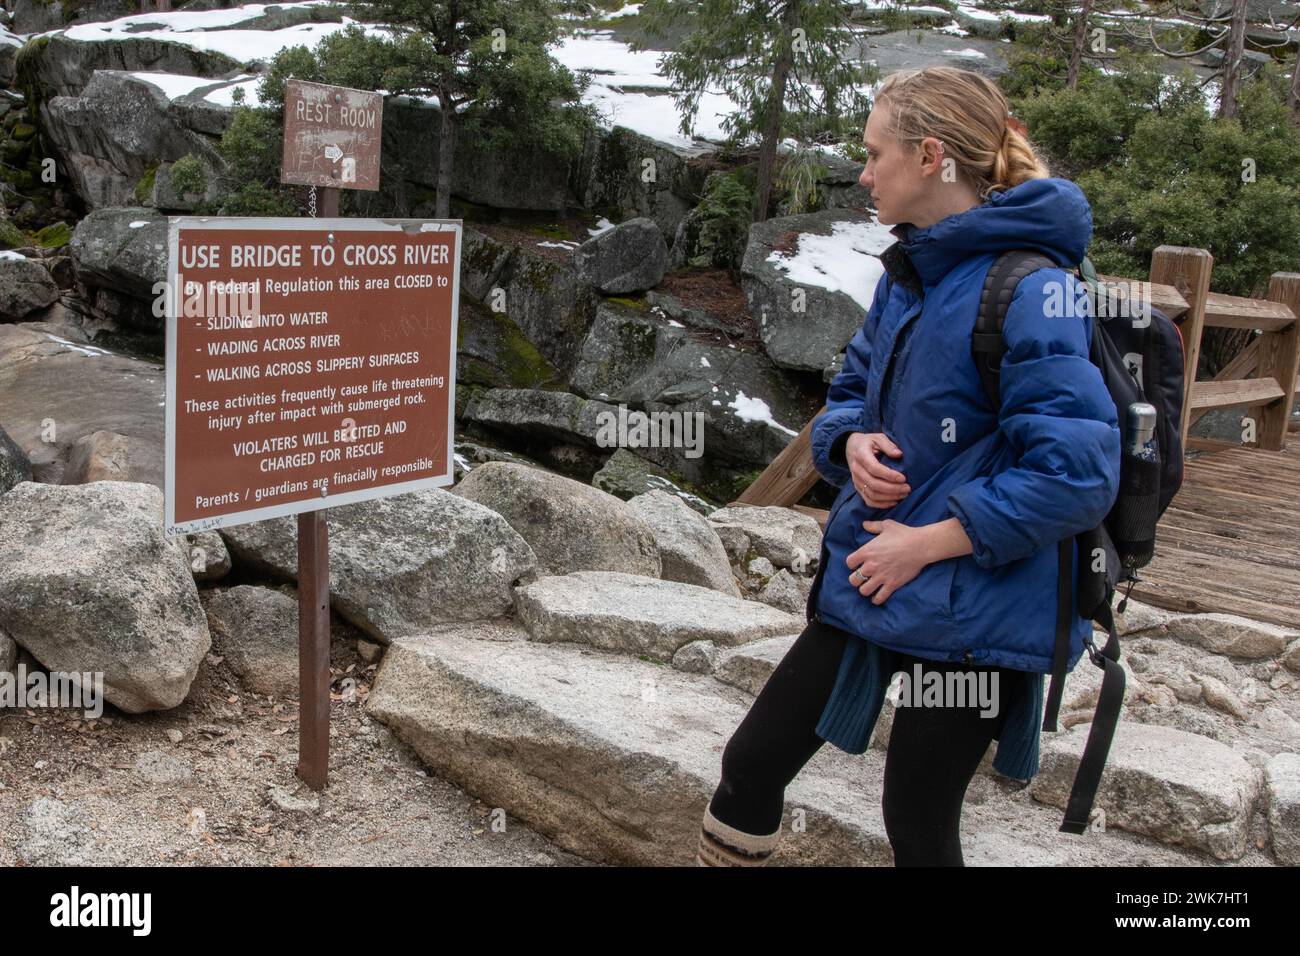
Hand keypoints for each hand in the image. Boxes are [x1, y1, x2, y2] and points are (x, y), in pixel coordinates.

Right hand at [845, 432, 908, 508]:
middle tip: (907, 488)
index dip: (889, 475)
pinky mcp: (858, 488)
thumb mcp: (878, 437)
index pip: (874, 468)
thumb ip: (888, 445)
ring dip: (889, 497)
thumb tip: (899, 454)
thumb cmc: (869, 442)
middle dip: (892, 489)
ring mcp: (856, 480)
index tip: (903, 478)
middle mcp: (856, 469)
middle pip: (873, 484)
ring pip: (872, 494)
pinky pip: (868, 500)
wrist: (851, 448)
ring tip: (904, 494)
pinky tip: (894, 501)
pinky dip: (882, 504)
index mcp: (861, 454)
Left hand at [846, 518, 972, 604]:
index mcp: (867, 551)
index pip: (849, 563)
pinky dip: (877, 599)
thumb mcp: (886, 525)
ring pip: (864, 591)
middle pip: (853, 580)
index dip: (853, 564)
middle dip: (856, 579)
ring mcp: (881, 576)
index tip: (858, 564)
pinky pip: (879, 598)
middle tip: (863, 577)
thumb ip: (873, 526)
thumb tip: (864, 524)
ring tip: (870, 587)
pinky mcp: (892, 584)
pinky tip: (877, 596)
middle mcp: (871, 566)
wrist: (921, 545)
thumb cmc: (904, 534)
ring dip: (865, 589)